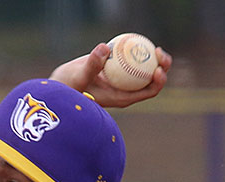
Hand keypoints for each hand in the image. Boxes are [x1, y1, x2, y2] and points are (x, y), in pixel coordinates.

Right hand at [51, 41, 172, 107]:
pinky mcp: (119, 70)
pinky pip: (132, 60)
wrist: (62, 84)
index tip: (158, 68)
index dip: (159, 81)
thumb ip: (92, 65)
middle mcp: (127, 90)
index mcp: (123, 97)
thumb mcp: (79, 77)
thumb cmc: (69, 86)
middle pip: (152, 80)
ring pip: (145, 70)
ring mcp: (124, 80)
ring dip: (153, 59)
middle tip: (159, 53)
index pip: (148, 92)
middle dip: (162, 67)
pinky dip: (137, 51)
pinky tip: (138, 41)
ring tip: (155, 47)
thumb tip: (104, 48)